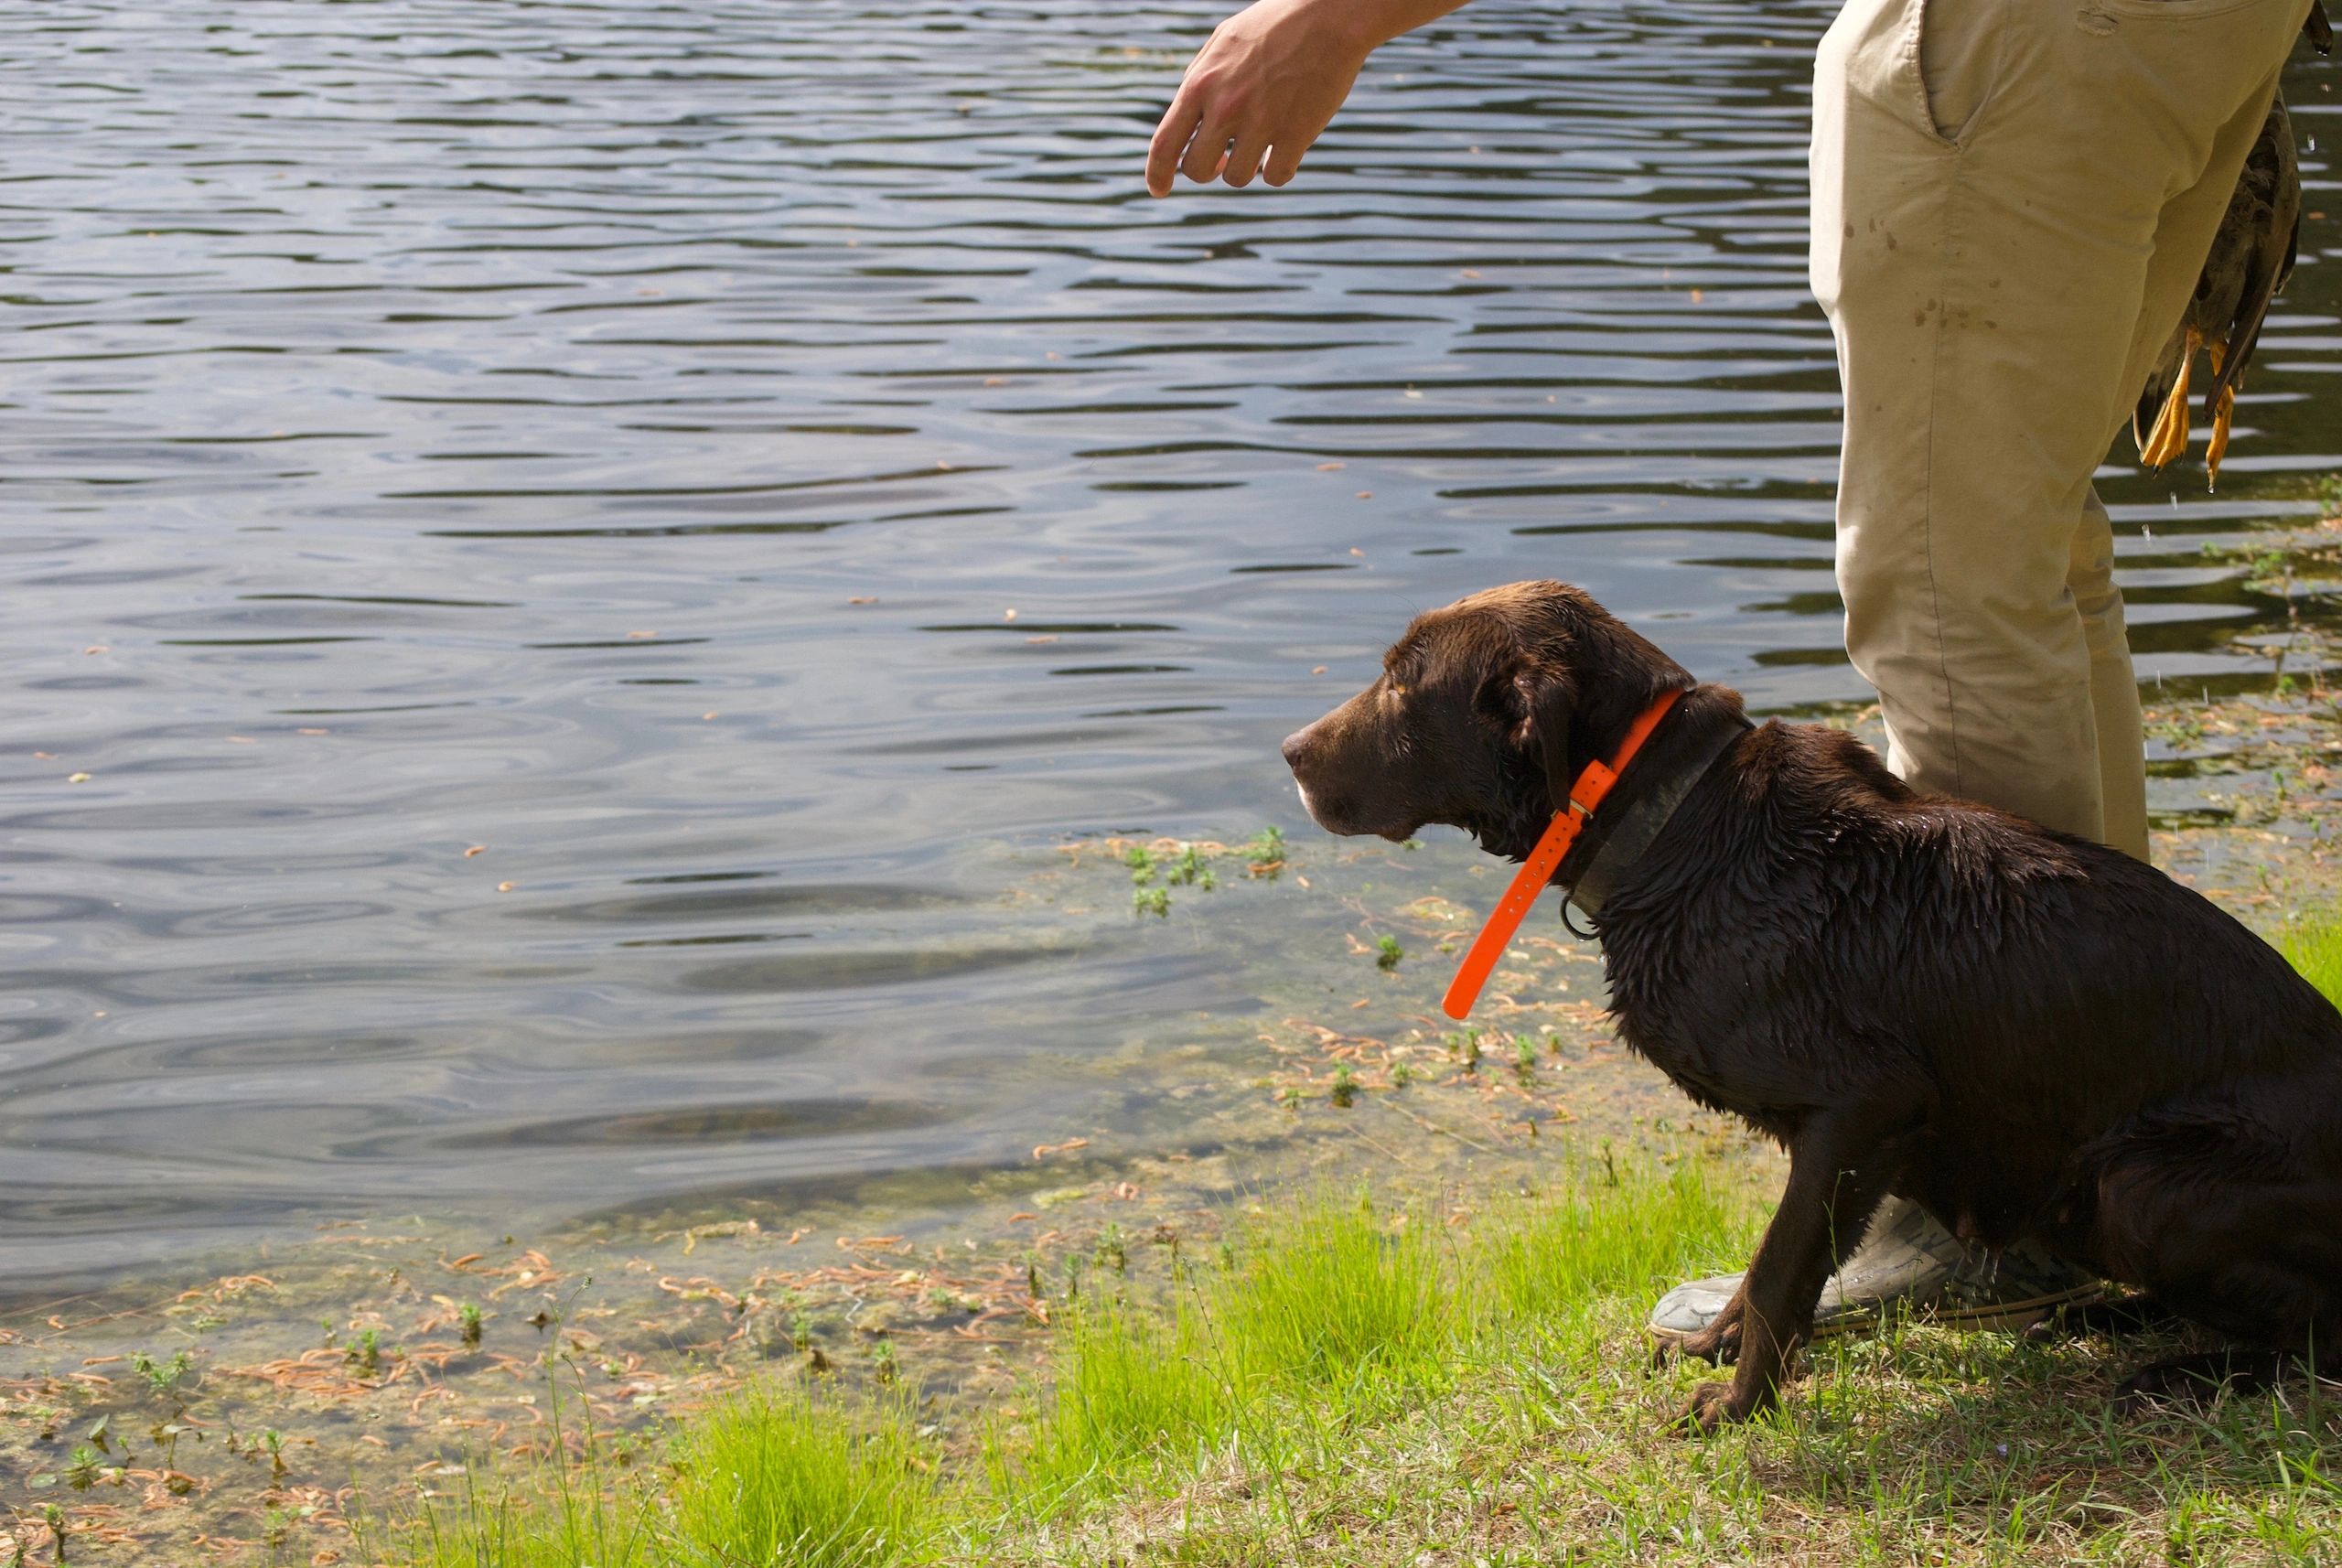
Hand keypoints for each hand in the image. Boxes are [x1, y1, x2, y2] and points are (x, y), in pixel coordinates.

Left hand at [1145, 0, 1374, 195]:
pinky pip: (1275, 177)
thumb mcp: (1223, 43)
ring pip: (1237, 178)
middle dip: (1207, 169)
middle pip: (1197, 170)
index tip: (1160, 190)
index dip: (1157, 174)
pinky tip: (1285, 149)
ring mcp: (1261, 123)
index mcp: (1200, 84)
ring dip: (1245, 167)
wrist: (1328, 15)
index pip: (1164, 144)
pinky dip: (1278, 169)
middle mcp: (1225, 107)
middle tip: (1222, 158)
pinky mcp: (1295, 134)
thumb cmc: (1274, 25)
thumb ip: (1200, 80)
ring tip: (1260, 143)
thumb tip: (1186, 122)